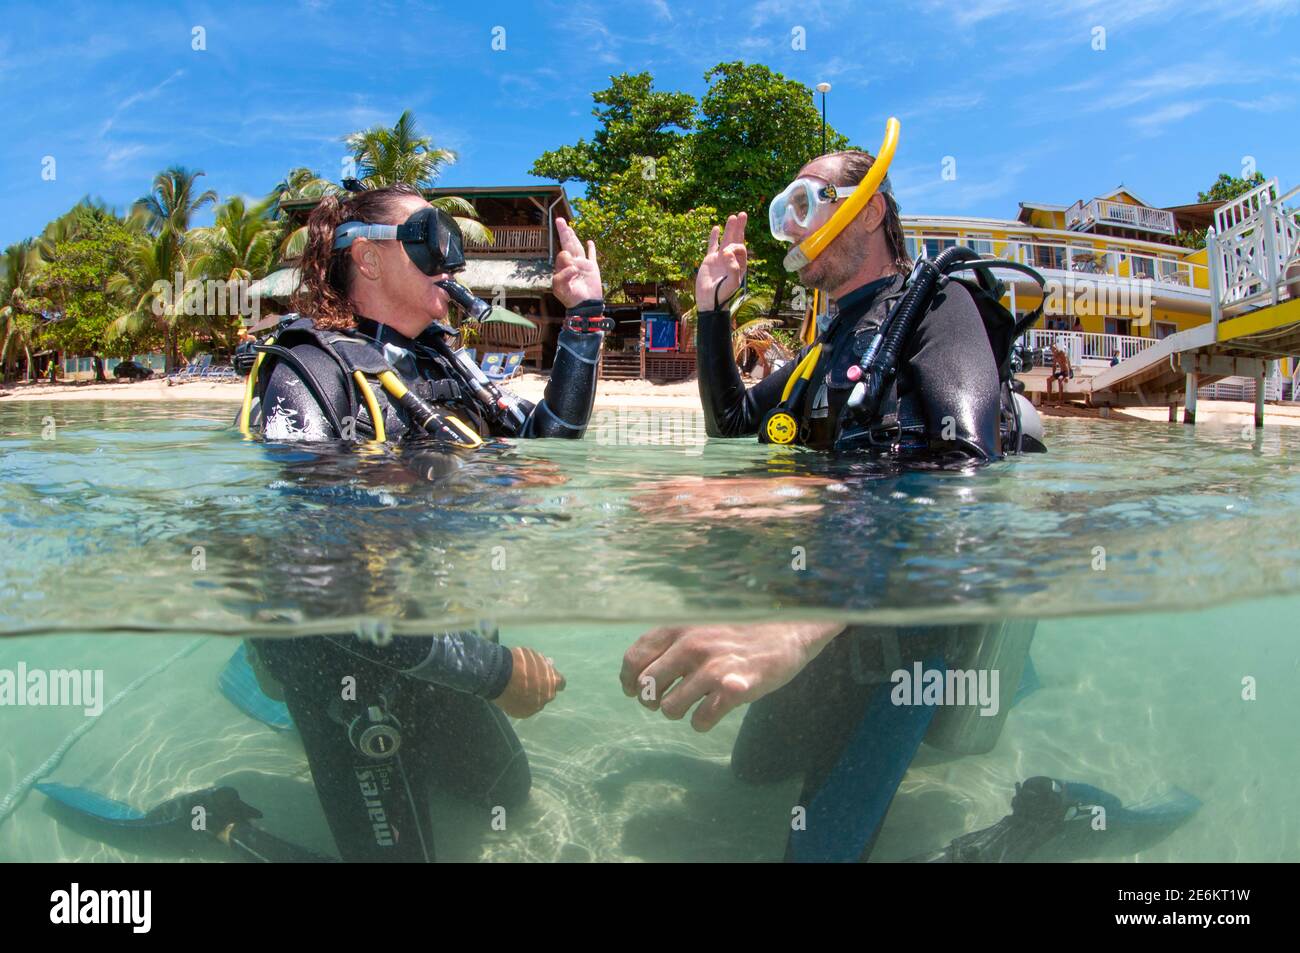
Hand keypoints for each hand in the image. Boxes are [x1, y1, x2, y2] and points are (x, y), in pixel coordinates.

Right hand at [493, 646, 565, 717]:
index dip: (554, 680)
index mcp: (553, 681)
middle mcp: (547, 696)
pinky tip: (514, 698)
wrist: (498, 675)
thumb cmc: (518, 662)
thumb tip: (549, 664)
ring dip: (533, 698)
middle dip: (544, 689)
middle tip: (532, 683)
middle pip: (549, 694)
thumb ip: (543, 663)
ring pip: (537, 703)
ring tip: (520, 691)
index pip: (561, 683)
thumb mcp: (533, 656)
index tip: (547, 677)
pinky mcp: (522, 714)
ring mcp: (535, 707)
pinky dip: (522, 704)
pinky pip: (526, 709)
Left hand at [552, 217, 602, 307]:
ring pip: (578, 247)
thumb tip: (573, 264)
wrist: (585, 305)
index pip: (563, 254)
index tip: (572, 269)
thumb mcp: (560, 288)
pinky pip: (592, 256)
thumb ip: (563, 275)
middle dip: (563, 232)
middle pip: (567, 244)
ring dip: (573, 236)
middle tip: (559, 220)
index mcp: (562, 267)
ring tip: (569, 227)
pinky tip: (590, 242)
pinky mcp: (593, 268)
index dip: (566, 258)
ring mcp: (583, 265)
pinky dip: (591, 249)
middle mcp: (572, 263)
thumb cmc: (571, 298)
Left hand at [619, 621, 842, 731]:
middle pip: (647, 688)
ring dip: (679, 712)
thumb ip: (671, 642)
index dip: (629, 681)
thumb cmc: (739, 631)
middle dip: (652, 700)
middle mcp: (691, 645)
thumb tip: (634, 676)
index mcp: (679, 627)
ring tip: (695, 703)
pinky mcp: (734, 689)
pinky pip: (700, 720)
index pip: (634, 659)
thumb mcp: (700, 623)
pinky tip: (712, 712)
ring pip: (670, 709)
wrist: (790, 632)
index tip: (633, 691)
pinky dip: (702, 722)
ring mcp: (713, 667)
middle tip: (665, 700)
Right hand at [695, 212, 747, 311]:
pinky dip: (714, 237)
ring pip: (726, 239)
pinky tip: (716, 228)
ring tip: (733, 216)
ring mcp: (720, 258)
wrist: (708, 300)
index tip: (725, 255)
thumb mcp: (732, 283)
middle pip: (737, 239)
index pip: (740, 248)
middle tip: (743, 214)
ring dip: (730, 228)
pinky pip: (712, 245)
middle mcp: (731, 259)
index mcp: (740, 264)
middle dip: (740, 227)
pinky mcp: (709, 259)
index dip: (734, 247)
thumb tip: (727, 252)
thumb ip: (734, 268)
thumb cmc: (723, 293)